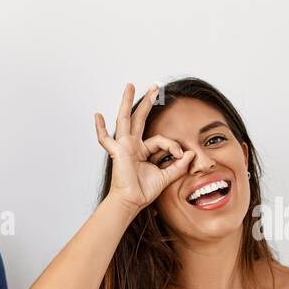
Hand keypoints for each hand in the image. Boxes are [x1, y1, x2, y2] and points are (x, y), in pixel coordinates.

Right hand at [94, 83, 194, 212]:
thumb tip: (191, 153)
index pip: (161, 140)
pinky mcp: (118, 151)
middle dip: (148, 102)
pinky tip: (97, 115)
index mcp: (142, 151)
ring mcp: (123, 147)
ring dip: (127, 102)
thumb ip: (179, 165)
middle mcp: (132, 146)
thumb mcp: (166, 176)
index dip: (173, 146)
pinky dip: (100, 128)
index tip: (181, 155)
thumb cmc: (143, 192)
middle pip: (140, 118)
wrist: (131, 202)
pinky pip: (105, 139)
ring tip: (130, 86)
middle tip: (155, 87)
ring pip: (125, 120)